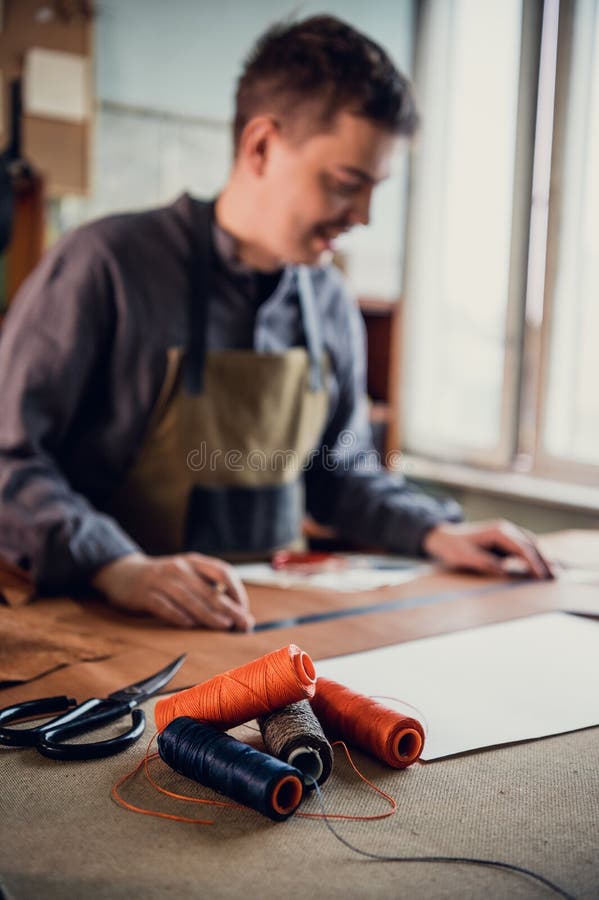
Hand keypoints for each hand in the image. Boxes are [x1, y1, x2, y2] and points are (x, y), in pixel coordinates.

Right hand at [90, 552, 253, 630]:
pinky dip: (178, 615)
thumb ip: (206, 586)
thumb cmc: (163, 578)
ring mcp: (161, 580)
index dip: (237, 591)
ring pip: (189, 599)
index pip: (222, 572)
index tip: (245, 609)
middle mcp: (179, 568)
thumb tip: (235, 609)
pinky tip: (190, 625)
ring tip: (224, 626)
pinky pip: (164, 606)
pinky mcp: (145, 594)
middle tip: (244, 623)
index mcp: (193, 561)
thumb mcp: (186, 573)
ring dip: (209, 614)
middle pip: (209, 590)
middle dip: (229, 608)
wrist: (123, 573)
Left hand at [422, 520, 553, 579]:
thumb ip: (485, 563)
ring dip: (543, 558)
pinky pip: (524, 548)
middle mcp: (506, 529)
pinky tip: (542, 569)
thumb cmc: (453, 548)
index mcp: (499, 531)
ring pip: (531, 545)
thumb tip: (504, 569)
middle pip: (532, 544)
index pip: (523, 547)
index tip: (542, 576)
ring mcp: (507, 533)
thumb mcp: (465, 557)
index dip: (534, 562)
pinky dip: (535, 557)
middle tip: (557, 576)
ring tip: (555, 574)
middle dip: (545, 560)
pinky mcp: (505, 540)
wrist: (442, 538)